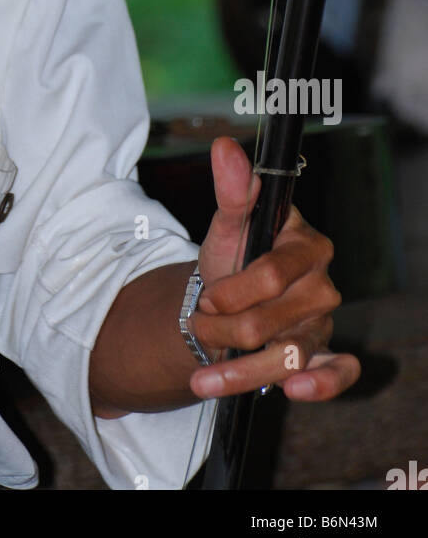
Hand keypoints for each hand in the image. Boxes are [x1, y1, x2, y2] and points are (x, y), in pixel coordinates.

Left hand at [188, 137, 360, 402]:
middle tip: (199, 324)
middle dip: (225, 329)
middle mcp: (322, 285)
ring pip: (288, 356)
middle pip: (272, 321)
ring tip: (202, 380)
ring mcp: (324, 323)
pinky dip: (320, 385)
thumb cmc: (232, 258)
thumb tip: (225, 146)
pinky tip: (294, 391)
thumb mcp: (226, 226)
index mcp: (305, 244)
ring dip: (240, 371)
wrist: (224, 303)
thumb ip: (231, 191)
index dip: (232, 290)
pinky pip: (337, 373)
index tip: (205, 297)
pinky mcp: (324, 355)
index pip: (272, 274)